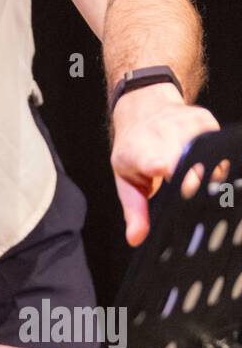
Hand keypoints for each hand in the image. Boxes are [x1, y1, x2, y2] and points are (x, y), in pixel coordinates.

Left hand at [110, 84, 219, 245]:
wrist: (143, 108)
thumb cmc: (134, 149)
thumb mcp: (126, 179)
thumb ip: (134, 211)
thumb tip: (136, 239)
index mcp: (140, 152)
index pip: (155, 159)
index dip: (164, 167)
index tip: (168, 174)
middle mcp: (163, 134)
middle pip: (190, 164)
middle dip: (196, 184)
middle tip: (195, 199)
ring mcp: (187, 124)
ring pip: (211, 158)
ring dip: (210, 176)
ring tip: (198, 181)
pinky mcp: (205, 120)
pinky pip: (220, 149)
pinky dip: (217, 162)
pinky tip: (206, 166)